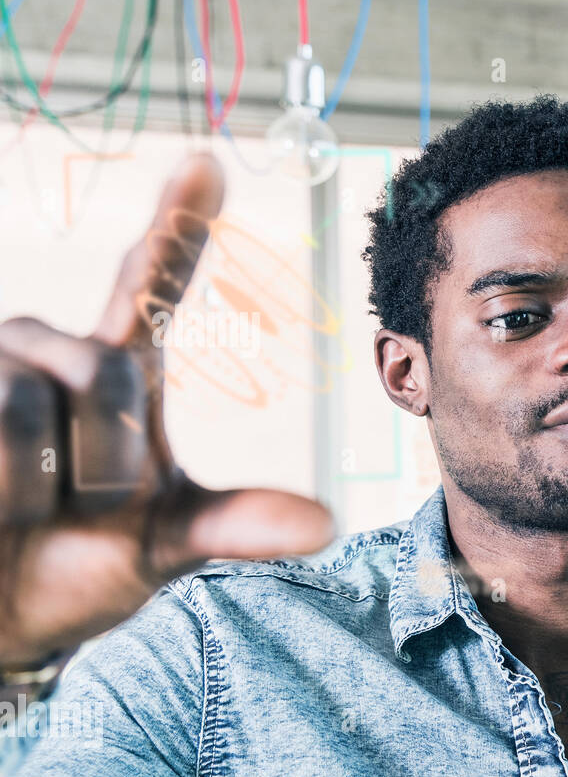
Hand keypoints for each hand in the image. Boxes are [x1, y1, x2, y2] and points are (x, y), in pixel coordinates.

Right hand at [0, 156, 335, 666]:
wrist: (7, 614)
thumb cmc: (80, 562)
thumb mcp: (168, 543)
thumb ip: (239, 523)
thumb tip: (327, 524)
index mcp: (118, 368)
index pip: (154, 284)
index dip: (179, 223)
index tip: (206, 162)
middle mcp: (51, 346)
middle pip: (108, 374)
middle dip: (107, 465)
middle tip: (82, 504)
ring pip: (24, 406)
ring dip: (36, 487)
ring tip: (22, 505)